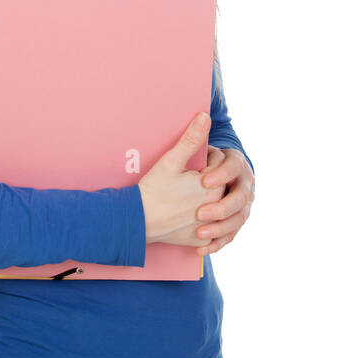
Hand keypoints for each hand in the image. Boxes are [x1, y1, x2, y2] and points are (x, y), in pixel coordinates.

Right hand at [137, 112, 223, 245]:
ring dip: (209, 201)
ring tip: (186, 199)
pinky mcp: (200, 241)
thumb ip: (191, 139)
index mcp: (213, 187)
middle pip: (221, 187)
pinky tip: (189, 216)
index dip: (205, 163)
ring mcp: (209, 227)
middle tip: (185, 183)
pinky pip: (211, 230)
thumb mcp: (171, 161)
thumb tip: (205, 116)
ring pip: (218, 208)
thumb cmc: (153, 189)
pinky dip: (205, 223)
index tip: (189, 168)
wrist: (136, 220)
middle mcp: (216, 209)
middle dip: (209, 181)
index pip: (221, 167)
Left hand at [194, 146, 254, 255]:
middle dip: (222, 207)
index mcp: (236, 165)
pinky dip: (217, 243)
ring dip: (221, 228)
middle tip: (201, 213)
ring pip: (238, 220)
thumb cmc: (194, 167)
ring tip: (201, 233)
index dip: (221, 174)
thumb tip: (202, 114)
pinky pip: (230, 235)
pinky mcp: (234, 222)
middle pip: (241, 198)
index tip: (203, 180)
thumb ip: (194, 138)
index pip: (234, 168)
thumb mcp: (187, 156)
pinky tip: (201, 248)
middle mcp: (244, 186)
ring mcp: (242, 206)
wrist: (199, 186)